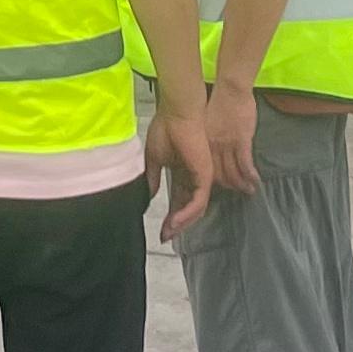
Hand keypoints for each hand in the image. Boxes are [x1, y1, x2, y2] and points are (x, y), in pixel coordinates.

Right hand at [146, 104, 215, 237]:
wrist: (177, 114)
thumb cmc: (166, 128)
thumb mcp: (153, 158)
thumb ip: (153, 178)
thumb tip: (147, 196)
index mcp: (182, 172)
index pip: (178, 199)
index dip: (170, 215)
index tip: (161, 229)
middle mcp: (194, 177)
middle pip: (187, 208)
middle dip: (176, 224)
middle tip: (164, 237)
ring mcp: (201, 178)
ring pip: (194, 209)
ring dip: (181, 223)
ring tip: (168, 233)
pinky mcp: (205, 177)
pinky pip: (198, 202)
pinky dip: (186, 214)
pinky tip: (174, 222)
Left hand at [204, 76, 261, 195]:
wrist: (230, 89)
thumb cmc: (219, 101)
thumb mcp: (208, 123)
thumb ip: (210, 138)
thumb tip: (214, 151)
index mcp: (204, 142)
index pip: (207, 169)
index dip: (215, 180)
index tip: (222, 186)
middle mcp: (213, 147)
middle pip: (220, 174)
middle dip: (230, 186)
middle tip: (238, 192)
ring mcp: (227, 145)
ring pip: (233, 172)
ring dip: (242, 184)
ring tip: (249, 191)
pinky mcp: (241, 141)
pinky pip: (245, 164)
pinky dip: (250, 175)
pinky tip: (256, 181)